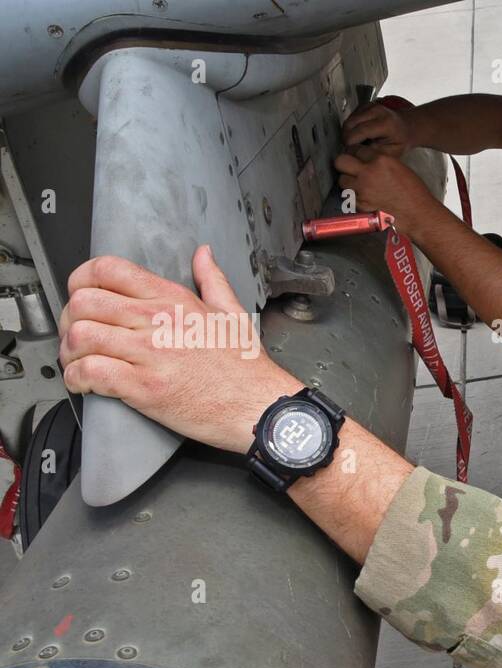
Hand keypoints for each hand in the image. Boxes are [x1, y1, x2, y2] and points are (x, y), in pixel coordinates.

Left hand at [59, 246, 301, 453]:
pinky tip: (85, 385)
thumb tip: (204, 255)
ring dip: (70, 352)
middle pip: (84, 302)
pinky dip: (77, 380)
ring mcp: (150, 354)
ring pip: (81, 336)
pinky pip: (90, 373)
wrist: (259, 408)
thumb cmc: (247, 369)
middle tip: (78, 336)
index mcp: (173, 299)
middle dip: (71, 321)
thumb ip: (212, 280)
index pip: (107, 270)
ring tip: (80, 362)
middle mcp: (157, 321)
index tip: (82, 297)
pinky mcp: (144, 388)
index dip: (81, 281)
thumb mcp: (232, 314)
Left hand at [334, 147, 438, 232]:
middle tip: (350, 168)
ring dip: (348, 182)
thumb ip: (381, 162)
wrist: (418, 214)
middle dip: (345, 164)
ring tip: (359, 185)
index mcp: (381, 160)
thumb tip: (368, 161)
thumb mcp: (399, 167)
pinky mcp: (360, 204)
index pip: (357, 149)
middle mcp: (368, 172)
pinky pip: (349, 197)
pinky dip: (355, 197)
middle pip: (341, 161)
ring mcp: (362, 189)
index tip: (357, 157)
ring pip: (342, 180)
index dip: (356, 153)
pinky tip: (365, 198)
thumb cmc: (414, 193)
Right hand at [342, 101, 413, 155]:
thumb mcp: (392, 152)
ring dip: (348, 132)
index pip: (359, 132)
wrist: (407, 126)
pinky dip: (351, 126)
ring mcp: (370, 106)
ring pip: (348, 120)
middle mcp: (376, 111)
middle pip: (350, 124)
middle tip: (351, 148)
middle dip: (347, 137)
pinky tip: (359, 134)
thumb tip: (356, 151)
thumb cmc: (401, 140)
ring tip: (357, 142)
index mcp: (384, 123)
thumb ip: (374, 152)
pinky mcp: (365, 105)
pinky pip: (351, 116)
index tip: (350, 151)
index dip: (350, 143)